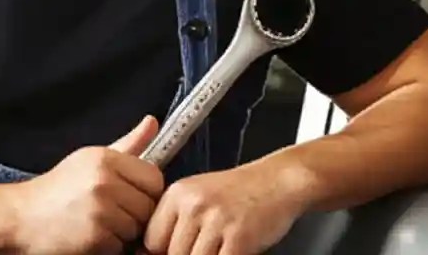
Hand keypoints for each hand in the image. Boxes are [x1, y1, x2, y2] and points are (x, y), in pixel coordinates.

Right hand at [8, 115, 165, 254]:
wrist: (20, 217)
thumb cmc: (58, 189)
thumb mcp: (90, 159)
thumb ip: (128, 144)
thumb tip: (153, 121)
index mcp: (106, 158)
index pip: (155, 178)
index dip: (147, 191)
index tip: (131, 196)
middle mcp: (104, 181)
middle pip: (149, 206)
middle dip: (135, 214)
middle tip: (112, 213)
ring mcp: (100, 211)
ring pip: (137, 229)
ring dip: (123, 232)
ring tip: (99, 224)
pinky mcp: (95, 238)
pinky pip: (121, 246)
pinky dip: (109, 246)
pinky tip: (91, 236)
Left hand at [141, 161, 308, 254]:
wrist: (279, 180)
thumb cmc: (239, 193)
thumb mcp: (198, 196)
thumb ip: (175, 221)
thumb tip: (149, 252)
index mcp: (178, 194)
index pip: (152, 240)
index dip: (163, 252)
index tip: (178, 250)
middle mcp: (194, 205)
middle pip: (173, 254)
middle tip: (208, 247)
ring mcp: (217, 220)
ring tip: (220, 247)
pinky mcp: (239, 236)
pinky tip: (233, 250)